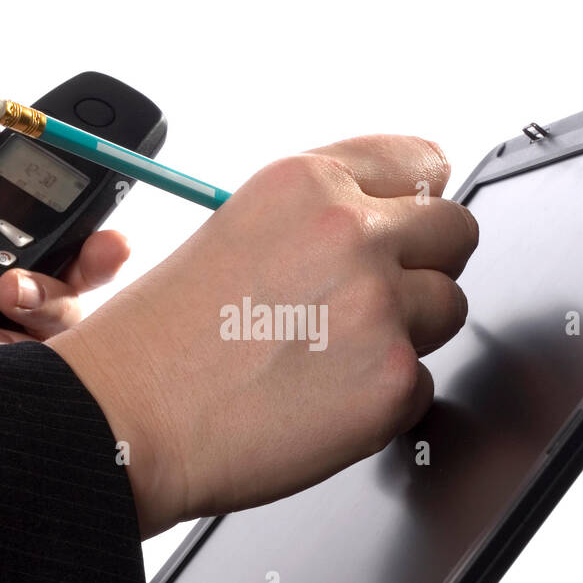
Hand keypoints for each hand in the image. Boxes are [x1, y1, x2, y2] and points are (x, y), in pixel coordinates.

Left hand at [0, 118, 128, 385]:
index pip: (49, 247)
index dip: (89, 236)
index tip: (110, 225)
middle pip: (72, 293)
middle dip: (87, 270)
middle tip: (77, 252)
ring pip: (59, 339)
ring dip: (44, 307)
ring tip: (0, 296)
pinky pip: (21, 382)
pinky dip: (6, 353)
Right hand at [48, 135, 476, 536]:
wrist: (125, 420)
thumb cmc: (161, 339)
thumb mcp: (237, 230)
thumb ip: (320, 218)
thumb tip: (392, 222)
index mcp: (308, 184)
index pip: (421, 162)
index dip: (416, 201)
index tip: (410, 222)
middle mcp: (352, 234)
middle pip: (456, 233)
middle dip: (426, 265)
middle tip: (373, 300)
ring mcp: (378, 309)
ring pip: (448, 309)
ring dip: (407, 333)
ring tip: (331, 356)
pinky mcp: (391, 382)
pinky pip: (423, 383)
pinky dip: (383, 399)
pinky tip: (322, 400)